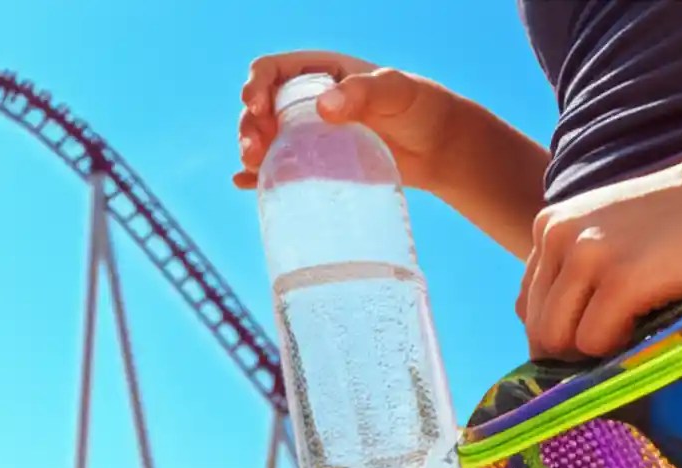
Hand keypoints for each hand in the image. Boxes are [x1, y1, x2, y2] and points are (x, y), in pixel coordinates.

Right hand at [234, 50, 457, 191]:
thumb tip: (324, 107)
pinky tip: (244, 183)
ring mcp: (307, 134)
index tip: (256, 107)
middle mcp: (306, 102)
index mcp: (319, 72)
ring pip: (263, 137)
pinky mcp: (313, 164)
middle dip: (248, 127)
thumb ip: (364, 91)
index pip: (272, 70)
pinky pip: (277, 167)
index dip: (255, 85)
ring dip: (249, 150)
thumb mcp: (397, 90)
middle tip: (254, 150)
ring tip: (253, 167)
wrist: (437, 148)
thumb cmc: (420, 108)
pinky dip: (256, 176)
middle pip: (259, 108)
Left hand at [519, 150, 681, 358]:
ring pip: (556, 338)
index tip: (591, 337)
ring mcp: (588, 256)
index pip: (526, 305)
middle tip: (613, 345)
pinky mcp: (622, 279)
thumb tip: (542, 338)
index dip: (558, 332)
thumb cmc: (677, 224)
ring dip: (593, 350)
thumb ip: (570, 272)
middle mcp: (557, 237)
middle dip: (571, 350)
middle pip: (537, 326)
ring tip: (631, 331)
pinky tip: (646, 325)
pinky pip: (593, 341)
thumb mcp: (605, 235)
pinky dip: (618, 347)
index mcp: (549, 226)